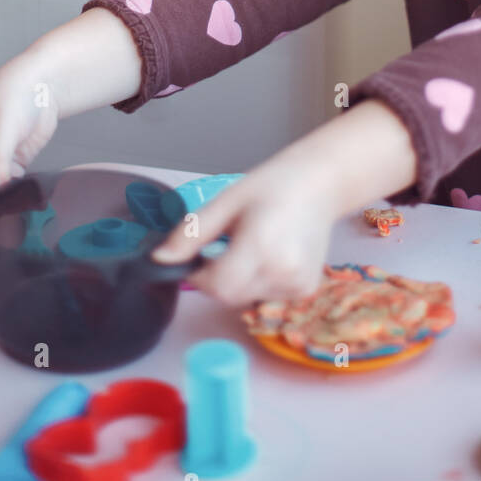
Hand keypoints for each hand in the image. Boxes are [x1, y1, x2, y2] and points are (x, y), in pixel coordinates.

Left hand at [150, 97, 417, 307]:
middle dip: (218, 277)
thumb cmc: (272, 185)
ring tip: (255, 244)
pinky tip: (272, 255)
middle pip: (230, 295)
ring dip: (239, 280)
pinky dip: (259, 282)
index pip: (218, 286)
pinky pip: (266, 296)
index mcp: (261, 246)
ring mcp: (297, 285)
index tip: (201, 255)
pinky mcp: (305, 290)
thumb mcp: (226, 202)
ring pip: (246, 298)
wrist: (322, 182)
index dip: (200, 275)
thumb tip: (158, 260)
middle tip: (230, 244)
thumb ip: (190, 234)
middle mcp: (283, 272)